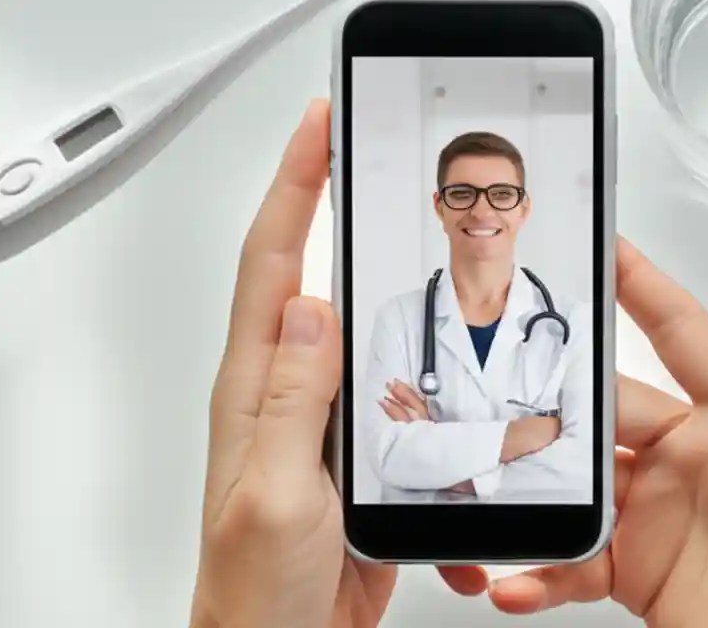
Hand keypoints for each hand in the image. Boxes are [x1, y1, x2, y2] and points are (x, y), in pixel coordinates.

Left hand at [190, 100, 483, 626]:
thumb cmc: (258, 592)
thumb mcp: (275, 495)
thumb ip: (290, 404)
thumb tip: (310, 310)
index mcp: (260, 389)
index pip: (273, 262)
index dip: (295, 185)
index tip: (321, 126)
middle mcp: (289, 391)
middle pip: (312, 270)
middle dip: (337, 202)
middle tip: (372, 153)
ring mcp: (325, 417)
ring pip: (362, 324)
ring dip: (391, 281)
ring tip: (428, 240)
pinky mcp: (361, 447)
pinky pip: (397, 385)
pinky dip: (426, 366)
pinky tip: (448, 365)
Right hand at [441, 238, 707, 627]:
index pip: (686, 343)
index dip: (646, 293)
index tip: (607, 251)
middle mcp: (691, 462)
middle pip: (609, 411)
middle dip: (559, 402)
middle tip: (506, 394)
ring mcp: (656, 517)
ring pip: (579, 483)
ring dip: (538, 492)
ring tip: (500, 500)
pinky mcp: (632, 573)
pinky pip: (573, 557)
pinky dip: (542, 568)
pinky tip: (522, 579)